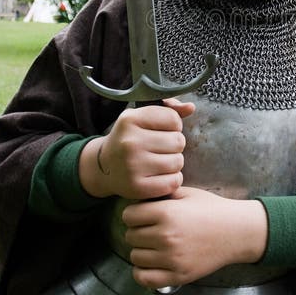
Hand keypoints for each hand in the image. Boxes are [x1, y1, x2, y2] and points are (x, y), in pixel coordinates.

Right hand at [79, 99, 194, 199]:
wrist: (104, 167)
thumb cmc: (130, 139)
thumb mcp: (142, 118)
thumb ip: (169, 109)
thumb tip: (191, 107)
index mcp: (130, 119)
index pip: (173, 119)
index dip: (173, 125)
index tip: (161, 131)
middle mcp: (130, 142)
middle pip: (178, 141)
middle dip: (174, 145)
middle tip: (160, 148)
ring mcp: (132, 166)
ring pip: (178, 162)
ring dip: (174, 162)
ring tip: (160, 161)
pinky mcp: (138, 187)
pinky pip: (174, 182)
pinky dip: (172, 180)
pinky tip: (160, 175)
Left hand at [122, 187, 268, 289]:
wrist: (236, 231)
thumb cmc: (212, 209)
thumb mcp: (187, 193)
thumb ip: (161, 195)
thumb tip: (138, 201)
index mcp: (167, 212)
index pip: (128, 216)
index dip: (134, 214)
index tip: (142, 215)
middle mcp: (166, 236)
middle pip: (130, 236)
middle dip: (137, 231)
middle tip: (150, 230)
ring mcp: (171, 258)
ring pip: (135, 257)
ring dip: (141, 251)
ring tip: (154, 246)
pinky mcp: (178, 275)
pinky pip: (144, 278)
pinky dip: (142, 272)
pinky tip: (151, 264)